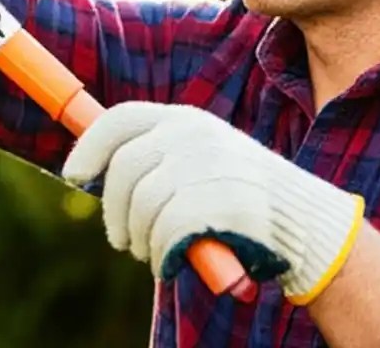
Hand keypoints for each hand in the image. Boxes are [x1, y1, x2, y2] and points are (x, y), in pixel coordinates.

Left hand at [61, 101, 364, 304]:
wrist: (305, 223)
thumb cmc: (243, 197)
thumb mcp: (203, 160)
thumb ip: (158, 158)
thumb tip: (93, 174)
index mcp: (187, 120)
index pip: (121, 120)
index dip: (90, 147)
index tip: (73, 175)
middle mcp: (194, 135)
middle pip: (123, 169)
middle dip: (112, 211)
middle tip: (120, 239)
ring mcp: (207, 167)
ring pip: (140, 206)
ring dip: (138, 239)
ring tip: (152, 251)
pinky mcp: (218, 203)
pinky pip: (165, 232)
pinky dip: (161, 254)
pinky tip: (172, 260)